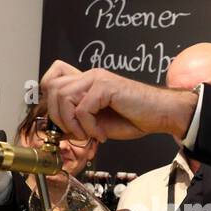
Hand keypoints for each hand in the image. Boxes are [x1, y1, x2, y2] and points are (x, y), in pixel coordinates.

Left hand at [39, 61, 195, 142]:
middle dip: (58, 117)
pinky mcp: (105, 87)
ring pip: (63, 97)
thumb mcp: (99, 121)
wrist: (161, 114)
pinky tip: (102, 134)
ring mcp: (97, 78)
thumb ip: (78, 120)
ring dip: (72, 123)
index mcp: (87, 81)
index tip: (62, 122)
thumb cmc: (136, 117)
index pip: (52, 78)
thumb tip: (59, 129)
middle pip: (52, 88)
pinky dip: (89, 128)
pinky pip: (82, 109)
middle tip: (77, 133)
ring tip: (89, 134)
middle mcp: (90, 76)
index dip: (49, 100)